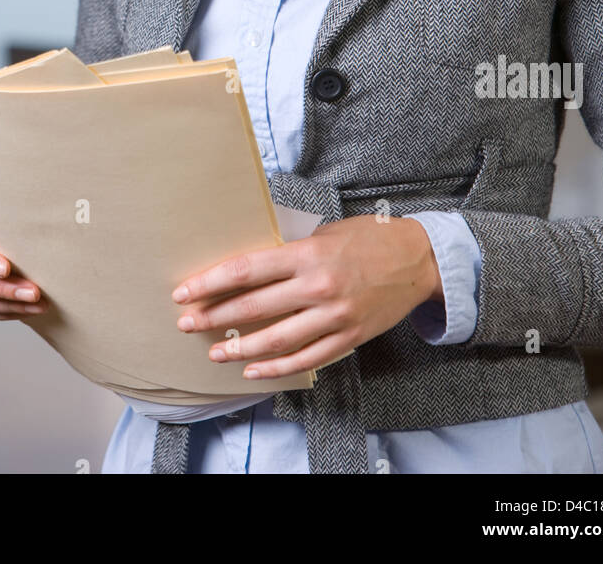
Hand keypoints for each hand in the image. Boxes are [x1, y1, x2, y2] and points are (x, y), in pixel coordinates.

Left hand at [170, 215, 440, 379]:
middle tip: (187, 323)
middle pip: (253, 307)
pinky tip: (253, 369)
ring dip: (239, 348)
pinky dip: (276, 368)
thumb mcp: (325, 233)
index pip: (246, 270)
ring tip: (214, 352)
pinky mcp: (347, 338)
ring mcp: (333, 317)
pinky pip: (305, 359)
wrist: (418, 259)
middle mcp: (318, 287)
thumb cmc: (368, 239)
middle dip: (214, 317)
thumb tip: (250, 269)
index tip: (185, 291)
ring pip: (275, 340)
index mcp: (308, 254)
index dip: (211, 283)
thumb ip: (290, 252)